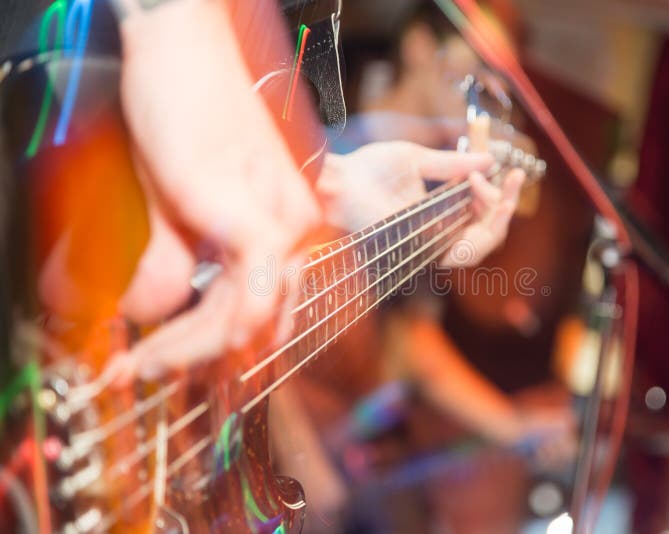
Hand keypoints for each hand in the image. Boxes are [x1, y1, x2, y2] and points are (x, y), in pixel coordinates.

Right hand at [106, 1, 320, 380]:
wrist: (182, 50)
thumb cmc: (185, 120)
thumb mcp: (177, 205)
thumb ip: (177, 263)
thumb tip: (154, 312)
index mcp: (289, 230)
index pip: (259, 312)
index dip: (208, 350)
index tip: (158, 365)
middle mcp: (298, 230)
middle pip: (256, 322)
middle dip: (194, 359)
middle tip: (138, 374)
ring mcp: (284, 221)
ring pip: (250, 314)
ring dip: (189, 350)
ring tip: (135, 366)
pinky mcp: (257, 207)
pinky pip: (255, 281)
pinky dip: (222, 322)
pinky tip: (174, 349)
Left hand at [317, 141, 523, 267]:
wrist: (341, 181)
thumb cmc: (369, 169)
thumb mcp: (418, 159)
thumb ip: (453, 164)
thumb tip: (488, 160)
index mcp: (438, 211)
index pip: (481, 216)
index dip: (502, 197)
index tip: (510, 171)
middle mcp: (437, 231)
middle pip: (488, 235)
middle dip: (505, 207)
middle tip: (512, 180)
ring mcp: (431, 243)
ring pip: (481, 246)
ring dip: (497, 216)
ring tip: (491, 188)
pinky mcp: (423, 248)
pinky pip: (462, 252)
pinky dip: (479, 226)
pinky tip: (479, 192)